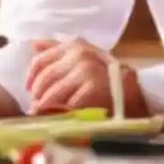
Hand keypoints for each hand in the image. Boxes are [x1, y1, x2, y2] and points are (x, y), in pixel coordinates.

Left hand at [24, 37, 148, 116]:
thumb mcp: (84, 55)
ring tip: (43, 115)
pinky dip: (61, 114)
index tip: (29, 90)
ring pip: (52, 93)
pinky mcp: (92, 89)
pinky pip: (67, 105)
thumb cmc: (106, 74)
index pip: (40, 61)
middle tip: (36, 107)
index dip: (31, 77)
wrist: (134, 89)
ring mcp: (85, 71)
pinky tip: (60, 118)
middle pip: (44, 79)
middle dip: (37, 96)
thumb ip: (59, 49)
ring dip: (45, 107)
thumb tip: (33, 45)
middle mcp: (79, 55)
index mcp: (74, 45)